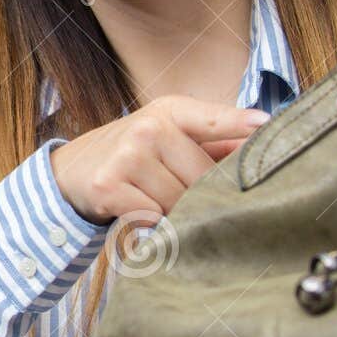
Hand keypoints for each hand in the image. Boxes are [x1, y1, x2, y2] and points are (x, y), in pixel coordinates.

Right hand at [50, 96, 270, 223]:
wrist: (70, 170)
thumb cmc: (133, 155)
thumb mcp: (168, 136)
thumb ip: (215, 141)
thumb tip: (265, 142)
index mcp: (170, 111)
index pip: (212, 119)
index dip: (240, 124)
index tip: (266, 125)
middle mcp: (148, 127)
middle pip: (202, 179)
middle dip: (199, 196)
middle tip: (182, 196)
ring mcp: (126, 155)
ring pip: (178, 202)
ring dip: (173, 213)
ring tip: (153, 201)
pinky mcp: (108, 185)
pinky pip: (151, 217)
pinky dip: (149, 224)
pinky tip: (136, 212)